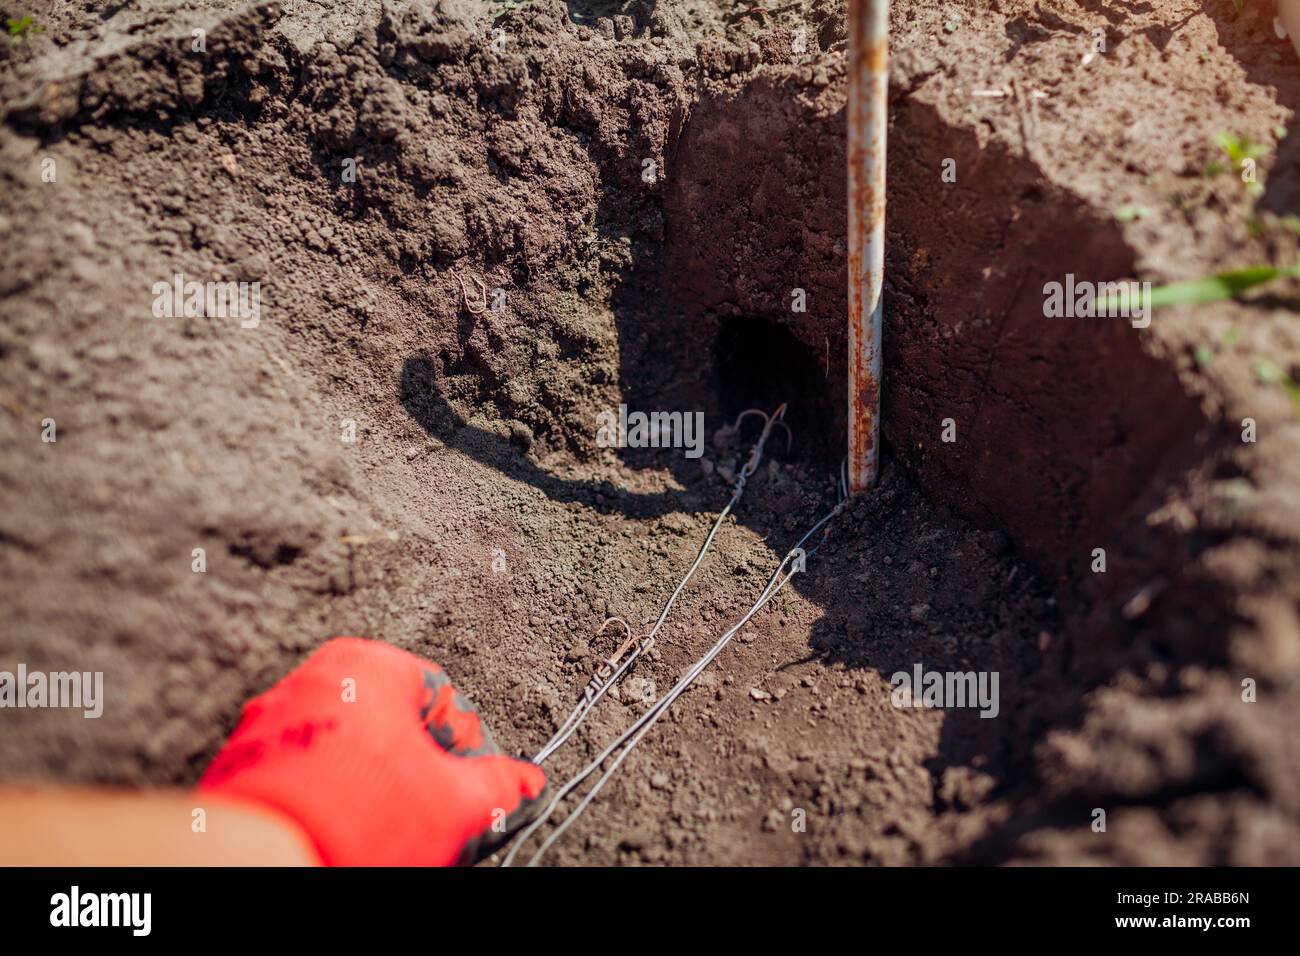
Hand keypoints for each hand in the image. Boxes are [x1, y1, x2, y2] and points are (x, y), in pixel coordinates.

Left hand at [199, 637, 545, 865]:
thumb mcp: (455, 802)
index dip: (469, 747)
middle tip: (434, 809)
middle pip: (393, 723)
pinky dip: (333, 795)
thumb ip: (499, 783)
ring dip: (377, 783)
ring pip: (350, 749)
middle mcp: (314, 679)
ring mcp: (274, 720)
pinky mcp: (245, 762)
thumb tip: (523, 782)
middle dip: (420, 768)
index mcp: (367, 665)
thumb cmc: (353, 816)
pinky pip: (307, 772)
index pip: (444, 697)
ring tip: (389, 824)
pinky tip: (349, 826)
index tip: (473, 783)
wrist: (263, 858)